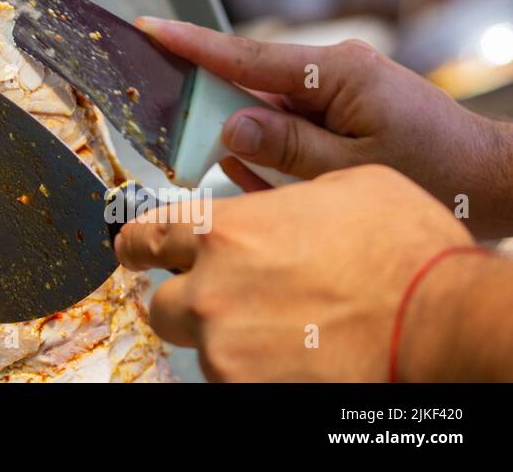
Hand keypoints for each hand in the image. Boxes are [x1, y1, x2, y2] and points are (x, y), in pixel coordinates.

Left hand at [115, 165, 474, 380]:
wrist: (441, 321)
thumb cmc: (402, 251)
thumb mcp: (340, 187)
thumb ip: (280, 198)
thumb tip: (270, 206)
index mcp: (223, 232)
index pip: (145, 237)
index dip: (137, 245)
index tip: (136, 251)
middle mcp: (210, 290)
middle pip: (162, 302)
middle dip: (188, 301)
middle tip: (227, 302)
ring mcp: (225, 348)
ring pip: (201, 346)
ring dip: (229, 339)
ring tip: (286, 332)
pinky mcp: (246, 390)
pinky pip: (231, 379)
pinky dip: (256, 370)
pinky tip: (297, 359)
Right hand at [136, 17, 512, 237]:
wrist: (496, 180)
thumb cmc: (437, 175)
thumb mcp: (354, 169)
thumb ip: (287, 147)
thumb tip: (228, 126)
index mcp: (337, 72)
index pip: (246, 55)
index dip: (192, 44)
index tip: (148, 27)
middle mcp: (334, 69)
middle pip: (249, 83)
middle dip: (219, 115)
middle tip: (193, 148)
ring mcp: (339, 86)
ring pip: (268, 109)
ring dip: (255, 144)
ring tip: (275, 183)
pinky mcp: (344, 105)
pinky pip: (291, 122)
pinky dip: (279, 151)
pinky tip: (287, 180)